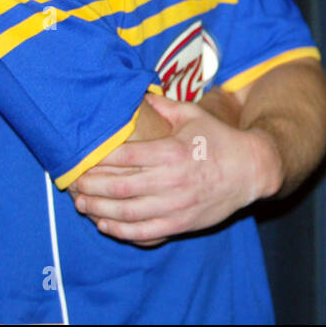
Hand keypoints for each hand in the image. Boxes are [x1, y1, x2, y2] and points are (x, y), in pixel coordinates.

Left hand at [70, 93, 279, 245]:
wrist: (252, 170)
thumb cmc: (220, 140)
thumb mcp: (194, 116)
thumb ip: (164, 106)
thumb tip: (139, 93)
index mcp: (171, 152)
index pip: (123, 158)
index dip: (97, 161)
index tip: (81, 160)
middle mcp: (171, 181)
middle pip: (118, 188)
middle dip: (90, 187)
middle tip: (73, 184)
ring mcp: (175, 206)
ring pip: (126, 214)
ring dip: (98, 210)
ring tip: (81, 204)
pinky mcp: (180, 224)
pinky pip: (143, 233)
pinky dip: (120, 231)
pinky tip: (104, 224)